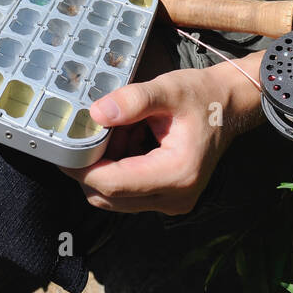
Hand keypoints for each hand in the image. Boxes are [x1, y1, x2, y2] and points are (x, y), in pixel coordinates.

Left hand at [60, 61, 261, 214]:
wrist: (230, 106)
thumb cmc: (202, 95)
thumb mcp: (168, 89)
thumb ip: (132, 101)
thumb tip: (95, 114)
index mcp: (176, 174)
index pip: (113, 183)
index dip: (83, 168)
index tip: (63, 147)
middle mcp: (175, 198)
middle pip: (109, 197)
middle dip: (91, 167)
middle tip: (87, 131)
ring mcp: (172, 203)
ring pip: (116, 198)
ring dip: (105, 167)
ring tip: (116, 130)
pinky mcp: (168, 199)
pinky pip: (129, 193)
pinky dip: (119, 168)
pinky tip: (127, 138)